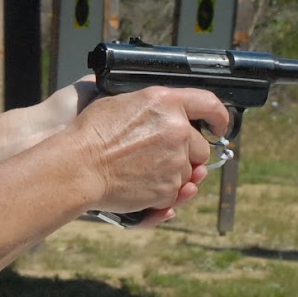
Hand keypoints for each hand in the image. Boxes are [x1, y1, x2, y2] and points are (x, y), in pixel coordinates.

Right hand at [70, 86, 229, 223]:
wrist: (77, 167)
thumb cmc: (90, 134)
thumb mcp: (121, 102)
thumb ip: (153, 107)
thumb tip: (167, 114)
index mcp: (165, 102)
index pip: (209, 104)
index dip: (220, 118)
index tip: (219, 128)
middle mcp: (176, 130)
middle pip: (200, 147)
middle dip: (184, 153)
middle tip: (155, 156)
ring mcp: (175, 161)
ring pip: (188, 172)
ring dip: (171, 174)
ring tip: (140, 170)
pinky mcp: (168, 189)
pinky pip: (175, 193)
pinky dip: (162, 193)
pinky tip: (140, 185)